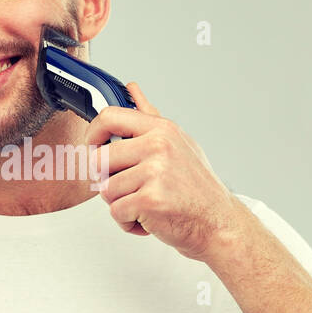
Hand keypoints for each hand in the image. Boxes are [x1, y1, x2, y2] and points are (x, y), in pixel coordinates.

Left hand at [84, 82, 247, 261]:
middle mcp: (158, 146)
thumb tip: (132, 89)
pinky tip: (149, 218)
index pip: (109, 117)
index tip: (93, 148)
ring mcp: (155, 172)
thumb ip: (150, 116)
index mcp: (162, 130)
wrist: (218, 223)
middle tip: (130, 188)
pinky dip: (128, 222)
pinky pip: (116, 212)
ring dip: (121, 204)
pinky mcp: (150, 200)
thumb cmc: (198, 188)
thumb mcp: (179, 142)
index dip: (92, 135)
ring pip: (106, 190)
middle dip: (108, 180)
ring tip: (146, 204)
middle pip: (99, 159)